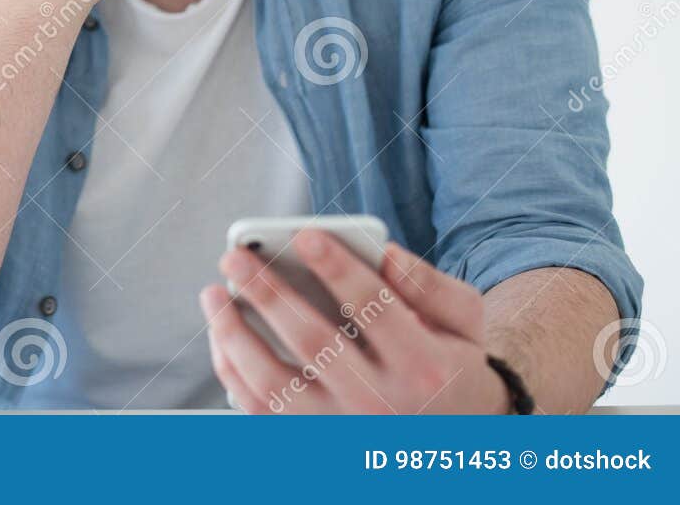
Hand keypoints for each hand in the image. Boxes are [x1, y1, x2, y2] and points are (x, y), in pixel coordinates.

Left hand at [198, 233, 512, 413]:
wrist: (453, 441)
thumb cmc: (450, 365)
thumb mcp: (465, 325)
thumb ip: (432, 285)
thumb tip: (387, 254)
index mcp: (424, 365)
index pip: (374, 308)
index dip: (338, 268)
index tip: (304, 235)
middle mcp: (380, 404)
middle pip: (314, 342)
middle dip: (268, 294)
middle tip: (233, 257)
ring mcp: (341, 430)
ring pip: (274, 385)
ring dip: (235, 335)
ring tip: (214, 293)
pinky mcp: (312, 443)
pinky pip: (259, 412)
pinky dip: (233, 373)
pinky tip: (220, 334)